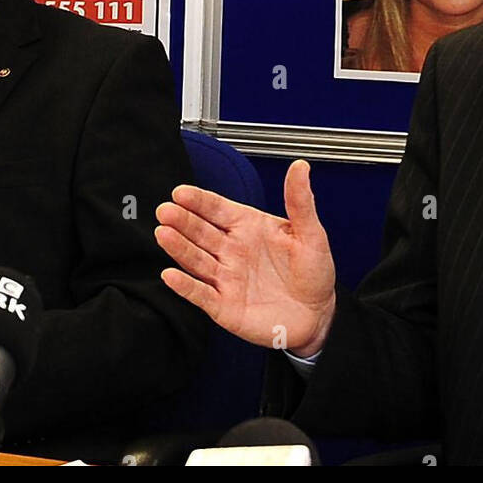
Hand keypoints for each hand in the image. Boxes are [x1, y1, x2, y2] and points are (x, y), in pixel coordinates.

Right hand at [156, 159, 336, 356]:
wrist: (318, 314)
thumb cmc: (314, 272)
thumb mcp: (311, 233)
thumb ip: (300, 201)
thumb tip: (300, 167)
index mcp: (248, 227)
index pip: (218, 208)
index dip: (199, 200)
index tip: (182, 192)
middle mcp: (232, 250)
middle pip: (200, 231)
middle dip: (182, 220)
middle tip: (167, 210)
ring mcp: (225, 277)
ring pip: (196, 259)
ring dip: (179, 247)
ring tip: (164, 233)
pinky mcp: (223, 305)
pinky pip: (200, 293)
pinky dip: (185, 286)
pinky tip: (171, 275)